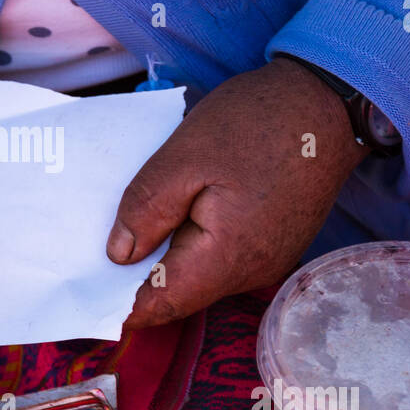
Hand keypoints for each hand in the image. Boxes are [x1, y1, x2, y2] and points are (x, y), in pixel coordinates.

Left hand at [108, 58, 368, 328]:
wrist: (327, 102)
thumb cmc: (256, 122)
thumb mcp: (185, 156)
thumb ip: (146, 209)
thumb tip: (118, 256)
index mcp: (226, 258)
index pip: (161, 306)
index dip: (118, 308)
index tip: (82, 296)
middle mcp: (251, 274)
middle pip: (179, 294)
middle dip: (137, 278)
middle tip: (92, 250)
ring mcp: (267, 262)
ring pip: (200, 277)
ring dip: (166, 258)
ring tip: (132, 224)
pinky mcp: (274, 245)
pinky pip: (221, 259)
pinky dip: (193, 244)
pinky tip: (175, 213)